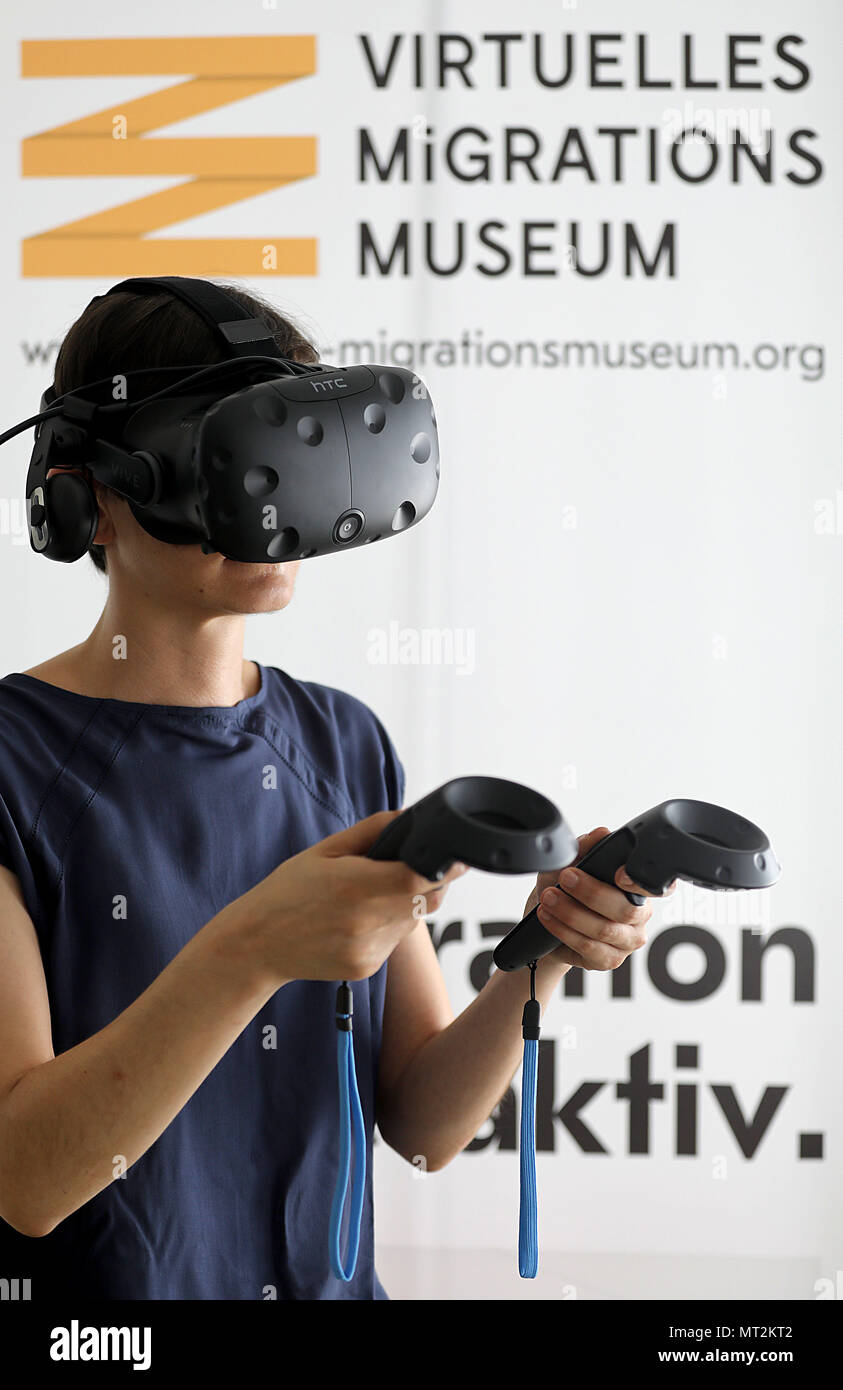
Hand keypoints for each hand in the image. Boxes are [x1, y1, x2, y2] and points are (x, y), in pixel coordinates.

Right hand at [226, 810, 466, 986]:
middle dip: (428, 881)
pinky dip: (388, 926)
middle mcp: (367, 922)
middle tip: (406, 868)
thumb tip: (413, 817)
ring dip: (406, 904)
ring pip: (413, 921)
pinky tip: (357, 920)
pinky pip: (394, 941)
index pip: (422, 877)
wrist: (256, 944)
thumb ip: (373, 830)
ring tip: (368, 896)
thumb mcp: (324, 850)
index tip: (450, 855)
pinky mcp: (367, 969)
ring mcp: (369, 950)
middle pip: (427, 900)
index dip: (443, 865)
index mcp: (356, 886)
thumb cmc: (287, 892)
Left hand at [521, 827, 675, 971]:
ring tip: (549, 898)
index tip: (618, 875)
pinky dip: (565, 931)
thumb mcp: (571, 862)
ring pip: (604, 930)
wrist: (547, 920)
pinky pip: (589, 948)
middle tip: (565, 878)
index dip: (639, 883)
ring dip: (571, 913)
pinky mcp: (609, 960)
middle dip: (591, 892)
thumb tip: (601, 833)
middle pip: (624, 910)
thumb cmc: (565, 888)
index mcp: (637, 888)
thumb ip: (586, 847)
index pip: (652, 886)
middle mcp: (638, 916)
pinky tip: (549, 918)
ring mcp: (626, 941)